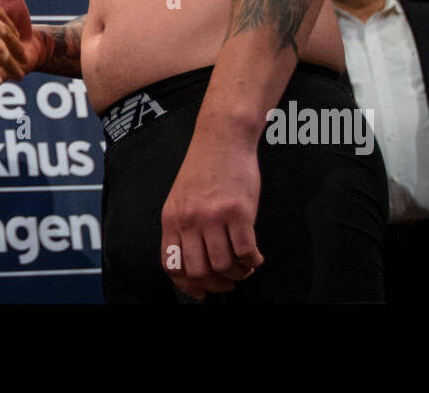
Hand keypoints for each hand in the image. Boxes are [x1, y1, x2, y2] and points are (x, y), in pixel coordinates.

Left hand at [160, 123, 262, 298]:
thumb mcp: (181, 197)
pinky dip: (253, 262)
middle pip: (199, 272)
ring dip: (238, 275)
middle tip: (230, 282)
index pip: (172, 265)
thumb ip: (183, 226)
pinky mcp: (239, 211)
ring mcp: (214, 216)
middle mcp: (189, 220)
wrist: (222, 137)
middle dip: (217, 285)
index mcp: (171, 218)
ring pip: (224, 266)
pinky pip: (246, 251)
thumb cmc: (205, 166)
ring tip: (245, 268)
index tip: (201, 291)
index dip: (187, 285)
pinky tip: (256, 257)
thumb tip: (192, 260)